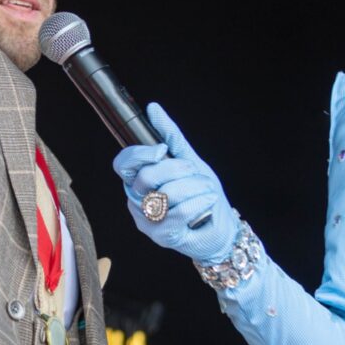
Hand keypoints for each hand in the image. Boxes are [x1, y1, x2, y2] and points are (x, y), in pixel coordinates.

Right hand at [113, 104, 236, 262]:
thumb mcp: (190, 159)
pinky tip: (207, 201)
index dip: (140, 154)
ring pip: (165, 194)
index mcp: (138, 180)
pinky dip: (198, 203)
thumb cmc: (202, 194)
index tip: (162, 151)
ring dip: (194, 187)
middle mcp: (137, 201)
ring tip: (206, 190)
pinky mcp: (162, 236)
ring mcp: (147, 221)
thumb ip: (171, 136)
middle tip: (194, 172)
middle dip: (178, 169)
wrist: (222, 227)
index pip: (123, 163)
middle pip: (146, 176)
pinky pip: (178, 213)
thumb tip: (153, 108)